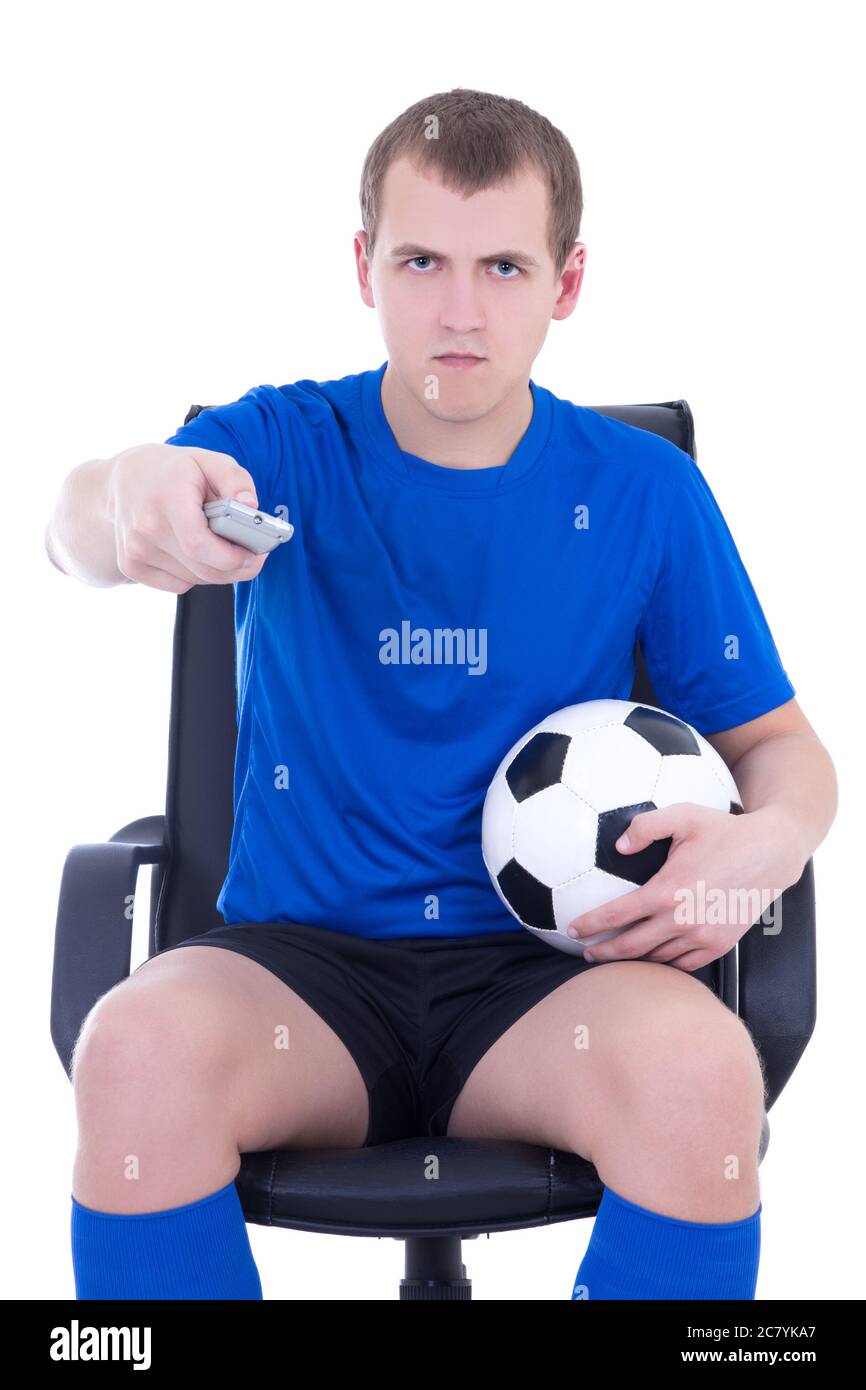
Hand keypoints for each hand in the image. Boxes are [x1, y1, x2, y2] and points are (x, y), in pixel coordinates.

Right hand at [108, 443, 268, 592]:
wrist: (123, 480)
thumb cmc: (174, 471)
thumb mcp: (208, 461)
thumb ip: (235, 480)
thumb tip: (251, 506)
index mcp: (166, 498)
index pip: (200, 545)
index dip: (233, 557)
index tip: (255, 553)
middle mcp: (146, 527)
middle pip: (203, 569)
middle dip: (235, 568)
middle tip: (251, 555)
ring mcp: (134, 550)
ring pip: (194, 580)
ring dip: (216, 570)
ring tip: (219, 545)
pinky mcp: (130, 565)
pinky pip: (178, 584)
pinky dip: (194, 574)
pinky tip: (192, 551)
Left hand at [566, 803, 798, 971]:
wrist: (771, 854)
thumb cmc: (725, 831)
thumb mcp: (683, 815)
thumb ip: (646, 826)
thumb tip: (619, 845)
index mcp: (668, 891)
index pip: (617, 916)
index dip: (590, 926)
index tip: (572, 931)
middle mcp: (683, 920)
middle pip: (631, 947)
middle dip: (603, 953)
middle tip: (586, 954)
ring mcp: (703, 937)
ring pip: (656, 959)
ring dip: (632, 961)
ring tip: (614, 958)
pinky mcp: (719, 945)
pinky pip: (683, 965)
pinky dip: (663, 965)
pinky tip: (651, 959)